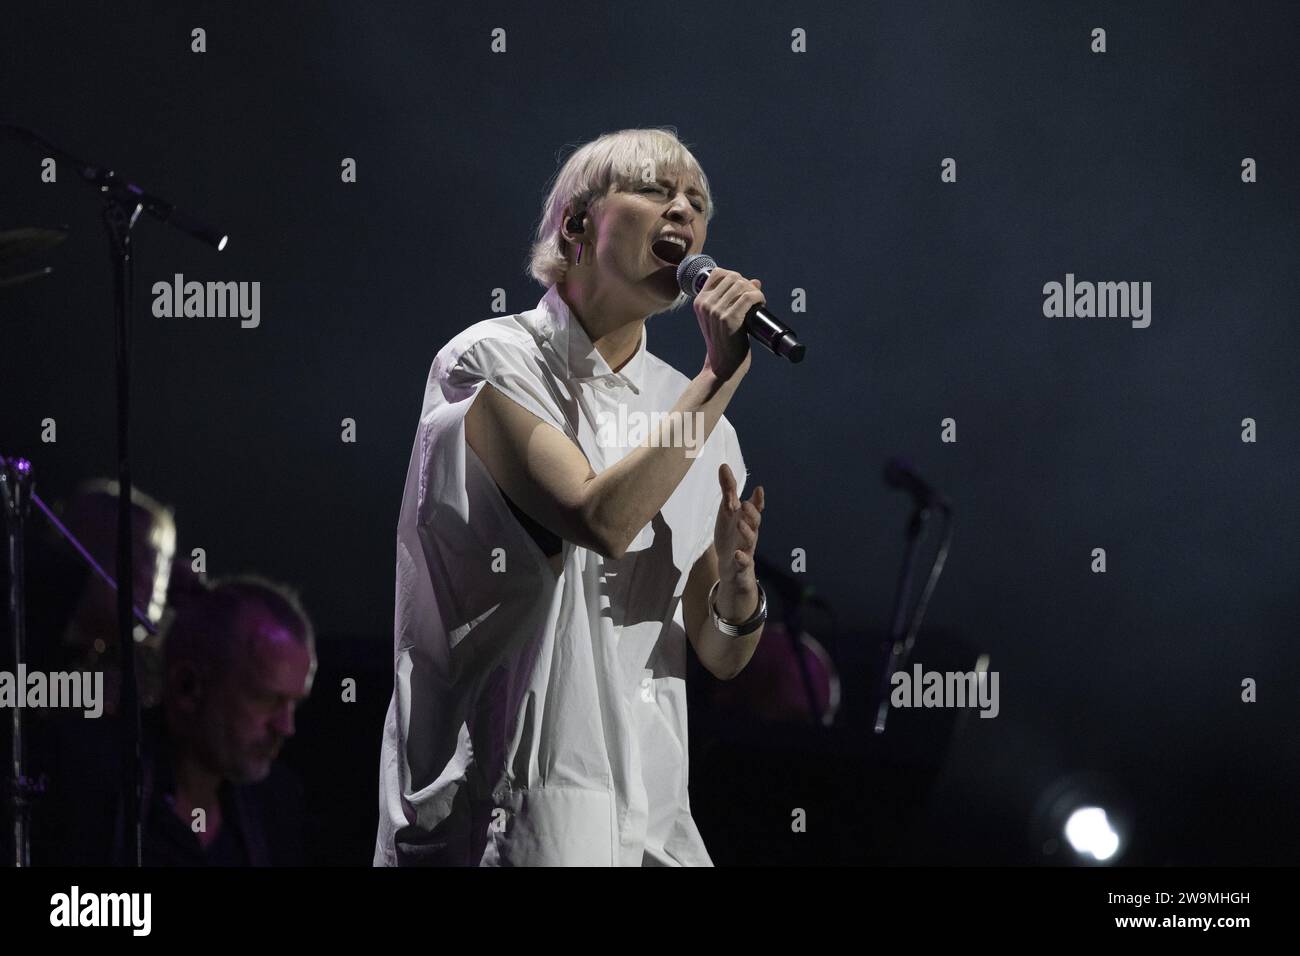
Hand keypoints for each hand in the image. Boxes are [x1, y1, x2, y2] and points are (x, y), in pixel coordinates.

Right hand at [696, 273, 763, 381]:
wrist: (722, 366)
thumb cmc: (724, 342)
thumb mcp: (721, 318)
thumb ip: (732, 299)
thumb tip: (755, 282)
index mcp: (699, 302)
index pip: (718, 273)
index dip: (734, 276)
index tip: (743, 288)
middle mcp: (705, 304)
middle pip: (733, 277)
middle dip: (747, 284)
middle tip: (754, 298)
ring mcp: (716, 311)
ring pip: (741, 285)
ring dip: (754, 291)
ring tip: (758, 302)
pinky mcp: (729, 319)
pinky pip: (748, 297)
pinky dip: (758, 297)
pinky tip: (761, 303)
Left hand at [713, 462, 764, 618]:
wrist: (730, 567)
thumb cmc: (731, 534)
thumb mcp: (728, 511)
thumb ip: (728, 490)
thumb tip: (724, 465)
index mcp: (747, 520)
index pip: (755, 508)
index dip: (758, 500)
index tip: (759, 489)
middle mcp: (750, 533)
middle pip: (754, 523)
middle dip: (752, 513)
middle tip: (745, 504)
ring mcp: (746, 549)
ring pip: (750, 541)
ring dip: (746, 533)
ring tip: (740, 524)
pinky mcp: (740, 565)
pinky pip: (743, 562)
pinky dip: (741, 558)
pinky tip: (737, 554)